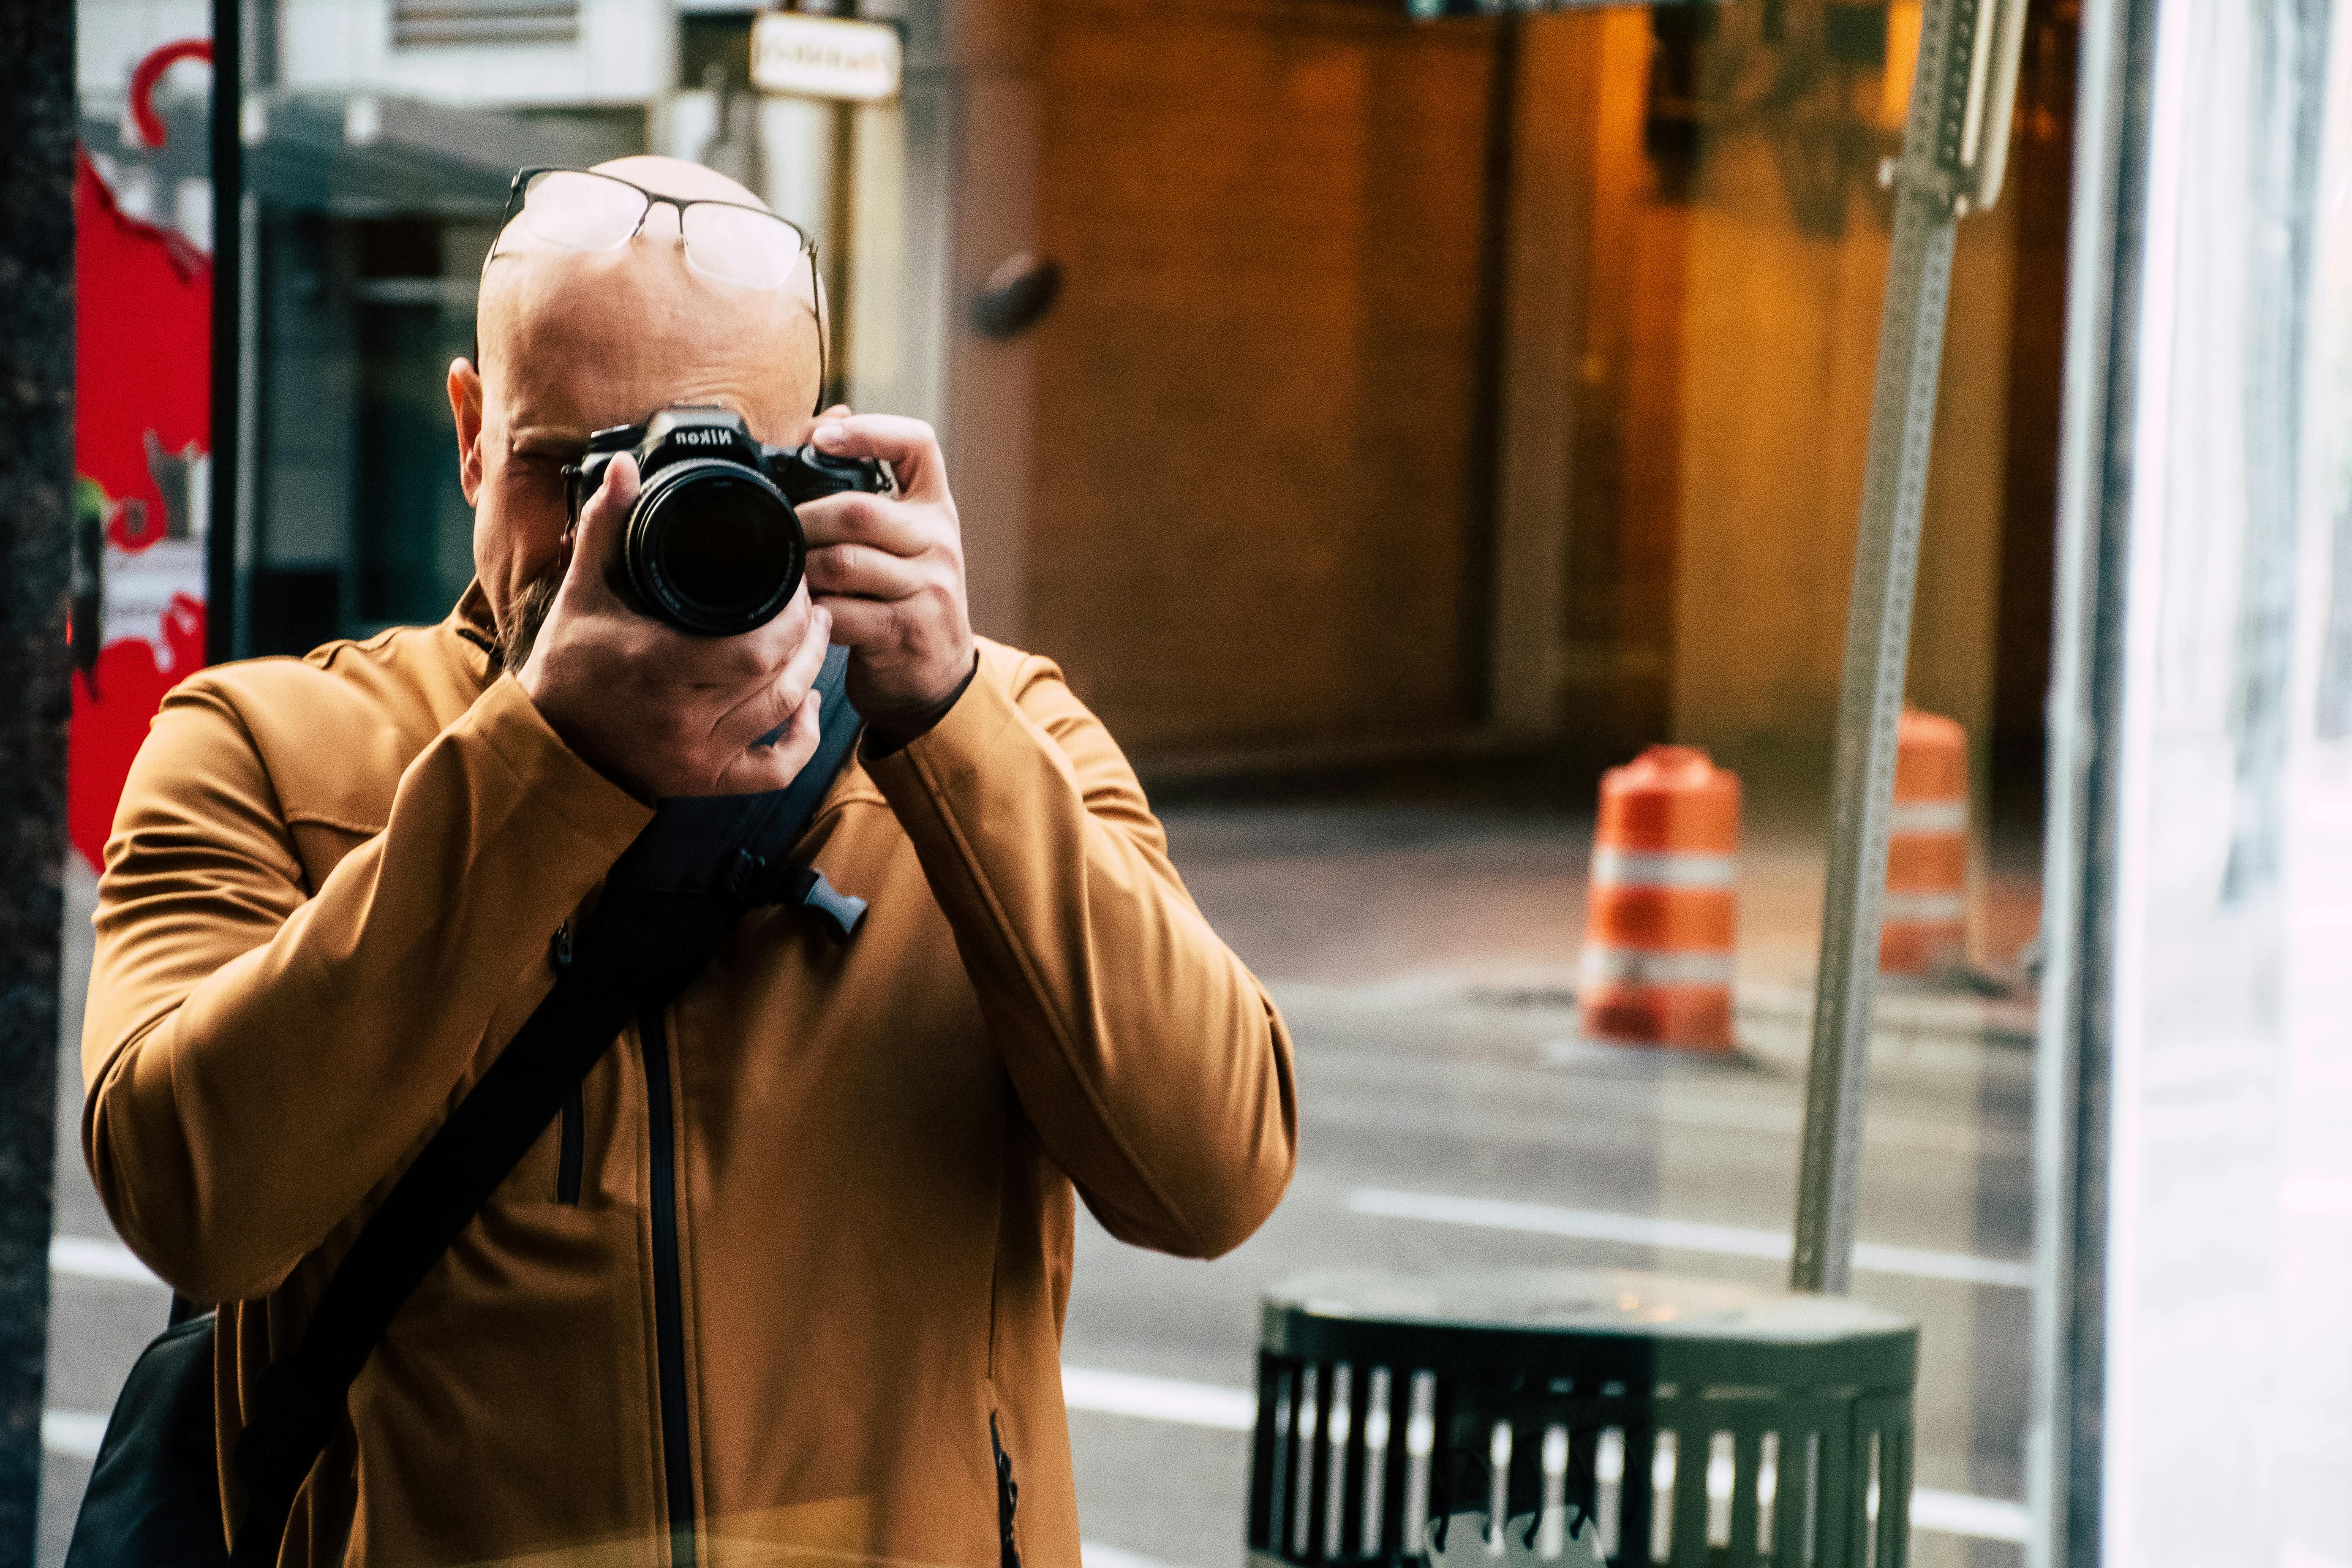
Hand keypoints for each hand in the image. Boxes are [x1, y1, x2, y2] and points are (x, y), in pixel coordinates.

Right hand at [518, 452, 833, 799]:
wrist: (548, 744)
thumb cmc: (568, 665)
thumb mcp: (582, 591)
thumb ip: (606, 527)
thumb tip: (624, 466)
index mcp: (657, 666)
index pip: (754, 646)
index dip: (788, 615)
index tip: (793, 584)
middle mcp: (683, 717)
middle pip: (776, 675)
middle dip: (804, 635)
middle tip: (810, 604)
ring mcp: (699, 755)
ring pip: (782, 713)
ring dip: (810, 671)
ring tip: (816, 633)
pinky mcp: (708, 782)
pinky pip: (775, 770)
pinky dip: (801, 739)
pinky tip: (805, 704)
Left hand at [798, 414, 975, 723]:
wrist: (936, 677)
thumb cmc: (904, 598)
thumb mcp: (902, 541)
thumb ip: (869, 489)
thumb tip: (828, 418)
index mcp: (936, 509)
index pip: (918, 444)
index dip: (869, 430)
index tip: (821, 438)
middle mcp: (939, 543)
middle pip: (859, 511)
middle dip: (804, 520)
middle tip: (775, 532)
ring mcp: (927, 590)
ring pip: (843, 563)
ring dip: (800, 569)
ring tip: (783, 575)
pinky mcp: (905, 632)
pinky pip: (841, 613)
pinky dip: (809, 613)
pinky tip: (797, 612)